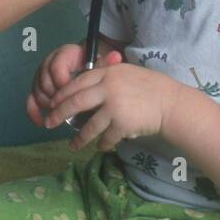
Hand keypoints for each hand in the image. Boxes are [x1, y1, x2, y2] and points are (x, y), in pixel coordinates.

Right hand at [26, 42, 123, 126]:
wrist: (83, 62)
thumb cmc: (91, 64)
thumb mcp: (99, 62)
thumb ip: (105, 62)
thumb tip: (116, 56)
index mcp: (63, 54)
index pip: (57, 69)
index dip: (64, 86)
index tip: (77, 98)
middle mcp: (48, 62)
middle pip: (45, 83)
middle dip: (57, 100)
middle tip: (70, 112)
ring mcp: (40, 75)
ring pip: (38, 93)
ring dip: (49, 107)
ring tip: (62, 118)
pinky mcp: (36, 87)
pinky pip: (30, 100)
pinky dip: (34, 112)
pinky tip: (41, 123)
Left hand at [43, 62, 177, 153]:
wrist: (170, 102)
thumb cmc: (149, 87)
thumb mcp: (125, 73)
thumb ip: (105, 77)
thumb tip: (82, 88)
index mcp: (107, 73)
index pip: (77, 82)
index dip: (62, 94)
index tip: (53, 103)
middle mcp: (108, 88)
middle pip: (75, 102)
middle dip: (59, 114)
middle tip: (49, 123)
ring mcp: (114, 107)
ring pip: (88, 125)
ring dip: (79, 138)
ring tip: (72, 145)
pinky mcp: (122, 124)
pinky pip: (106, 137)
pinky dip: (102, 144)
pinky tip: (101, 147)